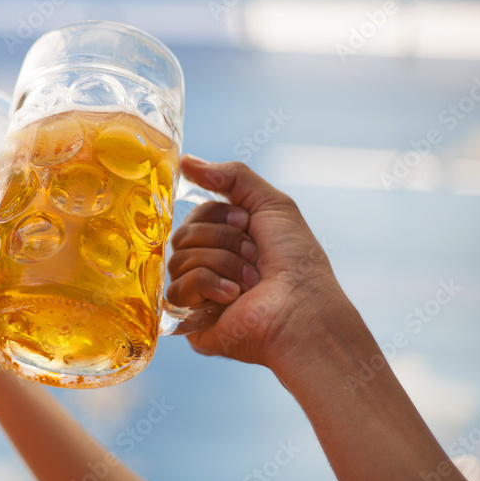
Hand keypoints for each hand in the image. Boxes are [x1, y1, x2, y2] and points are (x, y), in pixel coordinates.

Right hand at [166, 156, 350, 370]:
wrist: (303, 309)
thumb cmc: (297, 261)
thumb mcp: (271, 204)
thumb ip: (230, 175)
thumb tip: (184, 160)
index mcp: (225, 242)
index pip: (195, 215)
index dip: (220, 216)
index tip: (248, 225)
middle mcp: (208, 266)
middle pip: (183, 234)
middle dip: (222, 240)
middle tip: (254, 256)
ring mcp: (198, 295)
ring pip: (178, 258)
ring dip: (221, 263)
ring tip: (249, 281)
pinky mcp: (190, 320)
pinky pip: (176, 289)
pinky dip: (208, 285)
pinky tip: (232, 297)